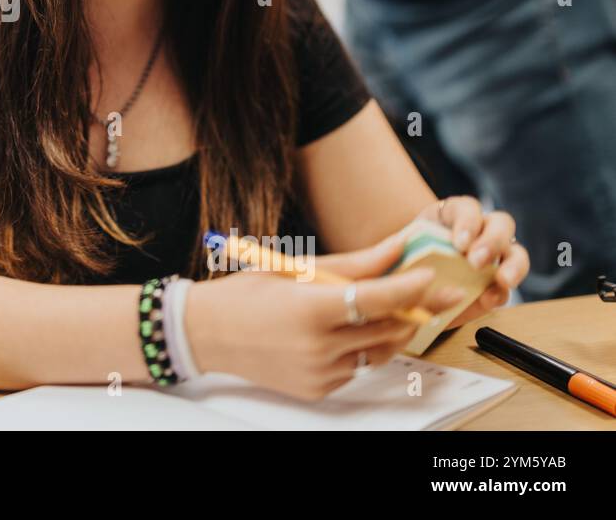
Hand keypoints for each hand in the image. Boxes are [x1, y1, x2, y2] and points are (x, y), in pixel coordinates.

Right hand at [186, 234, 464, 400]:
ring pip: (379, 351)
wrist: (207, 333)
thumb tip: (397, 247)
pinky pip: (356, 368)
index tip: (430, 276)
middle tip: (428, 293)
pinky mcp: (318, 389)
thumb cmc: (246, 295)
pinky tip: (340, 333)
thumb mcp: (297, 270)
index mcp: (311, 308)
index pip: (379, 298)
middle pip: (388, 327)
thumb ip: (354, 263)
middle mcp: (319, 346)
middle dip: (412, 309)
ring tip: (384, 310)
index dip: (411, 286)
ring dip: (390, 330)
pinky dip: (359, 349)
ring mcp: (320, 372)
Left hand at [413, 195, 529, 327]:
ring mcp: (493, 258)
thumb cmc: (400, 256)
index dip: (468, 223)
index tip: (458, 243)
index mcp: (454, 214)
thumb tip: (408, 259)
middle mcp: (480, 231)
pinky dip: (502, 292)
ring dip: (513, 266)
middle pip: (502, 224)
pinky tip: (490, 299)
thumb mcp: (399, 247)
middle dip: (492, 242)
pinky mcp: (495, 285)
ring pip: (516, 253)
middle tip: (476, 262)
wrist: (404, 282)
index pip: (469, 208)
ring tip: (502, 281)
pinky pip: (506, 287)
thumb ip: (407, 248)